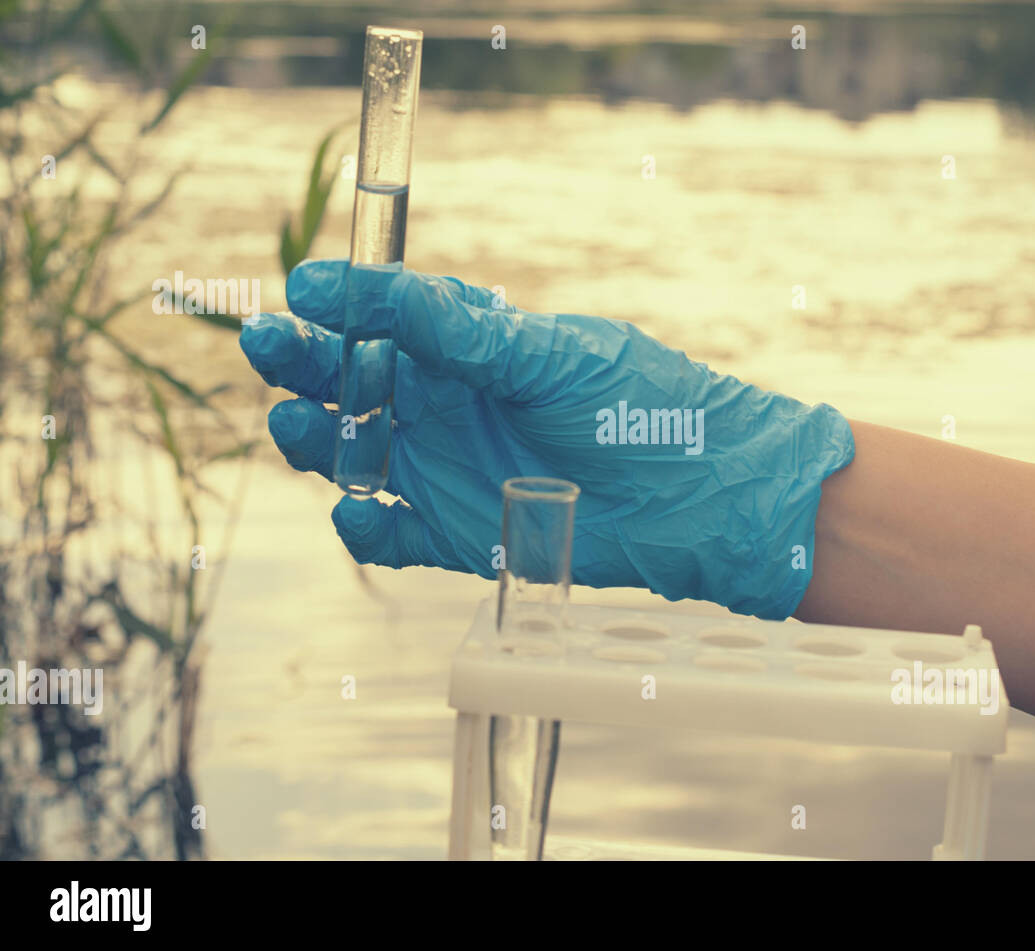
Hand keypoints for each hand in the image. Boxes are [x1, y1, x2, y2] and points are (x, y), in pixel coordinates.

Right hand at [240, 259, 853, 618]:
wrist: (704, 498)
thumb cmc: (637, 407)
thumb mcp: (550, 354)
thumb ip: (458, 331)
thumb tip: (356, 286)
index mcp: (469, 347)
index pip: (384, 318)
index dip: (340, 303)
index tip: (303, 290)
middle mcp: (448, 404)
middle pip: (351, 382)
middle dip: (304, 364)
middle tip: (268, 347)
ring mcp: (448, 469)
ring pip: (355, 454)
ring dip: (319, 439)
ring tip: (302, 424)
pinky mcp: (459, 534)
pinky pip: (391, 534)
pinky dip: (363, 526)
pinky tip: (357, 509)